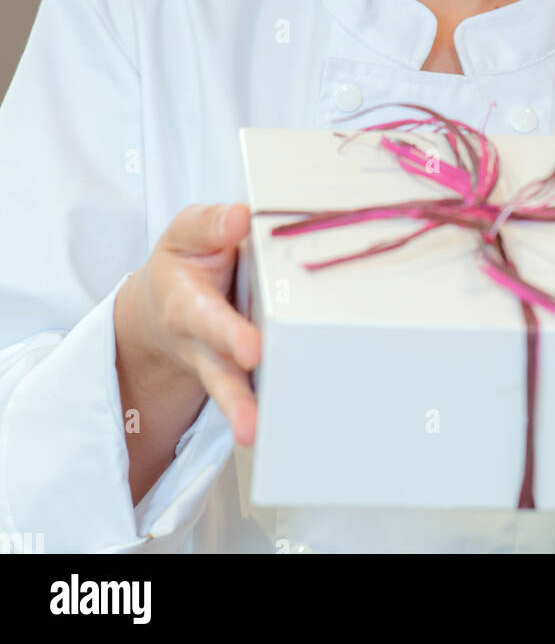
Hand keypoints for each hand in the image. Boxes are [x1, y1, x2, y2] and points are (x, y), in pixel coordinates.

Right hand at [120, 202, 260, 444]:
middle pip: (217, 372)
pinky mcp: (244, 377)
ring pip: (232, 394)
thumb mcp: (186, 234)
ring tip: (259, 433)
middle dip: (233, 395)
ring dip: (246, 413)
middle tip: (254, 415)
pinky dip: (272, 407)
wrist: (165, 305)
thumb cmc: (186, 262)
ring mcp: (222, 366)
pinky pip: (256, 394)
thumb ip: (209, 225)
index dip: (228, 333)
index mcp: (186, 302)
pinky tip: (294, 418)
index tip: (251, 349)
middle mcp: (202, 343)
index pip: (207, 318)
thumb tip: (240, 216)